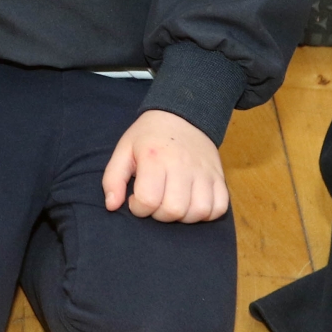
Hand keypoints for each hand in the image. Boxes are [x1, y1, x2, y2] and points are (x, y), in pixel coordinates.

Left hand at [103, 109, 229, 221]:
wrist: (182, 115)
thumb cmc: (148, 137)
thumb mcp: (123, 150)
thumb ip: (112, 179)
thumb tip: (112, 206)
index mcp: (155, 158)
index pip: (148, 199)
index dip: (138, 208)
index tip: (136, 198)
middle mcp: (182, 165)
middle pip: (174, 210)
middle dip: (160, 214)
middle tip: (155, 201)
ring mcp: (204, 171)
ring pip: (198, 212)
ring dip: (183, 216)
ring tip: (173, 203)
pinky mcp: (219, 176)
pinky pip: (219, 208)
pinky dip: (206, 213)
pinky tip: (192, 203)